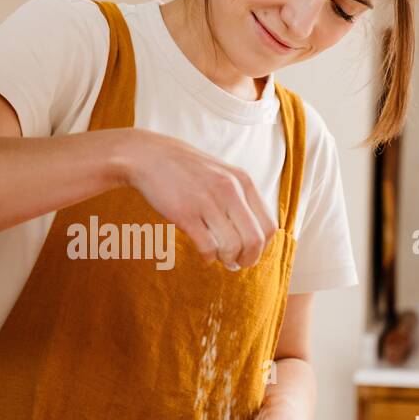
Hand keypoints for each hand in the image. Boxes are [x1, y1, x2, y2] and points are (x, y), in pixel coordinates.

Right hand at [113, 128, 275, 269]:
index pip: (269, 226)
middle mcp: (230, 191)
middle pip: (254, 240)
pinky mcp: (185, 214)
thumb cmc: (188, 170)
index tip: (250, 252)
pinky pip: (207, 247)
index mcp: (243, 181)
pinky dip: (208, 257)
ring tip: (219, 257)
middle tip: (236, 263)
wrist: (150, 156)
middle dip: (248, 259)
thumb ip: (240, 199)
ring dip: (227, 260)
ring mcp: (207, 202)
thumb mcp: (223, 174)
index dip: (262, 247)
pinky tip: (204, 254)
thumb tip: (253, 237)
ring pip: (232, 247)